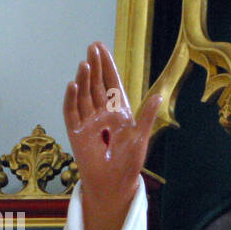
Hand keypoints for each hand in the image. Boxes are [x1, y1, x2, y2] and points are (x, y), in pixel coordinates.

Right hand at [62, 42, 161, 229]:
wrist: (114, 183)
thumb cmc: (128, 162)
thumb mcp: (140, 137)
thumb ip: (146, 116)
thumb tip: (159, 96)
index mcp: (118, 112)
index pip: (111, 84)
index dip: (107, 66)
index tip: (102, 48)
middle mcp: (101, 113)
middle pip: (96, 84)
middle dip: (95, 66)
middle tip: (92, 47)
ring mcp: (87, 121)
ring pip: (84, 94)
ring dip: (84, 79)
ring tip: (86, 62)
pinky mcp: (76, 132)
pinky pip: (71, 111)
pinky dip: (71, 98)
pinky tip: (73, 84)